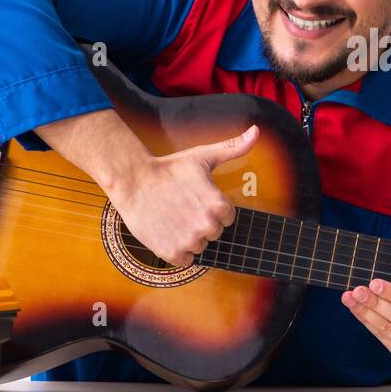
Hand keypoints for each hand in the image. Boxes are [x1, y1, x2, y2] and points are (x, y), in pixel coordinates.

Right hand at [105, 124, 258, 266]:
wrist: (134, 180)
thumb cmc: (169, 168)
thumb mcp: (204, 156)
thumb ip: (234, 147)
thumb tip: (256, 131)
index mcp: (218, 205)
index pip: (227, 218)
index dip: (212, 208)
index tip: (197, 198)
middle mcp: (207, 225)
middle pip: (214, 232)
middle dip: (201, 222)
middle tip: (183, 206)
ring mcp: (189, 240)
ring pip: (199, 246)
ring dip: (189, 236)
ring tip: (173, 217)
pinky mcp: (171, 252)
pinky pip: (185, 260)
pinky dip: (177, 250)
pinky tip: (167, 230)